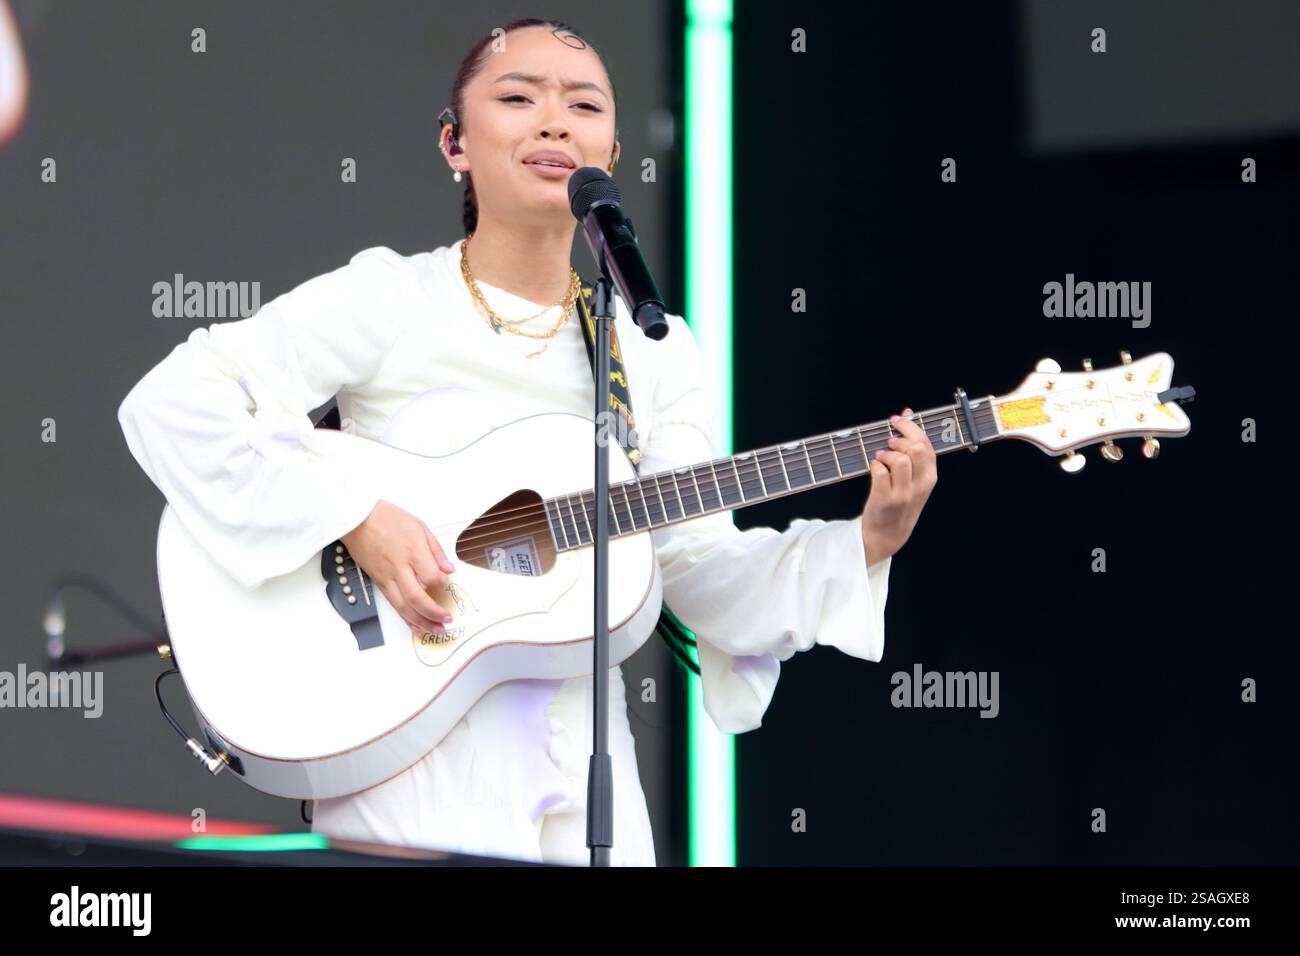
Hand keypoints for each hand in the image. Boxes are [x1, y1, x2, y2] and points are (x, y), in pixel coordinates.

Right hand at [341, 500, 456, 636]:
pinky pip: (392, 604)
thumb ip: (436, 550)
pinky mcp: (378, 582)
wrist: (356, 519)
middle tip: (447, 620)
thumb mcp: (419, 526)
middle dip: (434, 613)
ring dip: (421, 622)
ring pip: (403, 607)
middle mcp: (398, 567)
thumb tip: (449, 569)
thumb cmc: (387, 518)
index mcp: (412, 550)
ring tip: (436, 630)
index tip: (446, 582)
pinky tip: (415, 626)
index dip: (443, 584)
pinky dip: (405, 618)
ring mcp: (386, 576)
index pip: (431, 577)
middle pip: (418, 598)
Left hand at [861, 407, 936, 564]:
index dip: (910, 427)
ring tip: (881, 458)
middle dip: (899, 438)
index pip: (926, 444)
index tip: (896, 420)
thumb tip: (907, 414)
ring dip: (886, 454)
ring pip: (900, 460)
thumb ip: (912, 448)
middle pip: (916, 449)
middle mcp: (920, 485)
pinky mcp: (886, 500)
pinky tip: (875, 469)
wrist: (887, 533)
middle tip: (889, 442)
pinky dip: (874, 466)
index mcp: (930, 477)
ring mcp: (904, 494)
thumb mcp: (913, 476)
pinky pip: (879, 472)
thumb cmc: (900, 500)